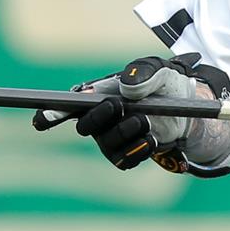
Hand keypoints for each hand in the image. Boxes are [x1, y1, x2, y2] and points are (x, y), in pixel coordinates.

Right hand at [34, 54, 210, 170]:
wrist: (187, 110)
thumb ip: (144, 73)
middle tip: (120, 105)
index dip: (53, 113)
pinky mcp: (125, 155)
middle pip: (85, 127)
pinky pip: (124, 160)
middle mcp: (98, 120)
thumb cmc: (165, 85)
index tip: (42, 120)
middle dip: (100, 117)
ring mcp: (110, 139)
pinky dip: (138, 150)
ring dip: (126, 133)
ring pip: (107, 144)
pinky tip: (151, 139)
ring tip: (145, 120)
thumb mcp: (160, 70)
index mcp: (97, 95)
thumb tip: (127, 88)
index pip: (68, 105)